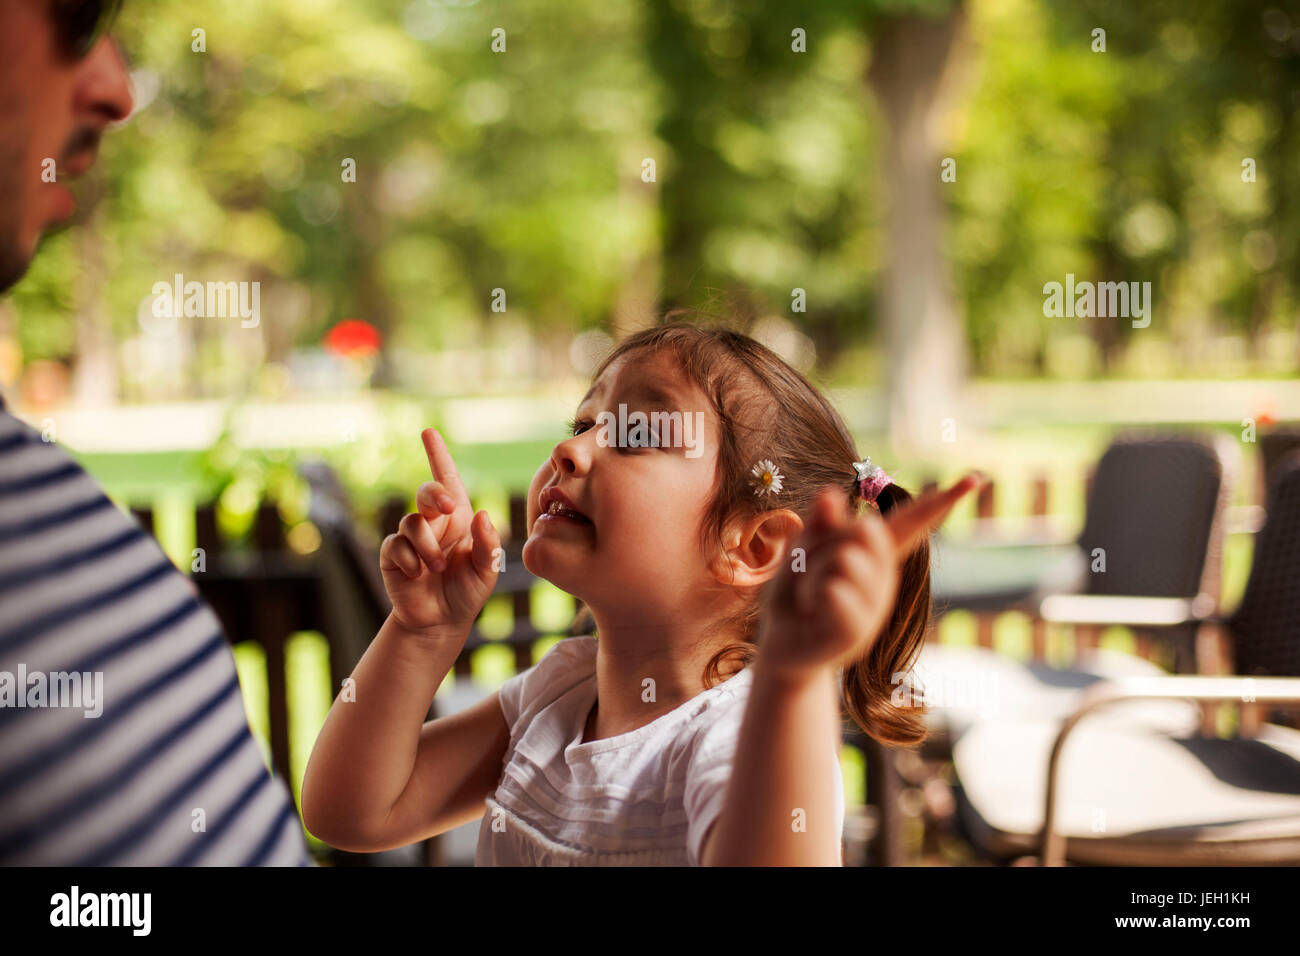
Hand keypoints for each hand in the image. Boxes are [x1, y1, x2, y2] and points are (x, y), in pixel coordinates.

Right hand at [379, 428, 502, 636]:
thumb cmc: (467, 592)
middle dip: (435, 495)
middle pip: (427, 493)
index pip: (448, 481)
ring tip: (435, 569)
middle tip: (449, 509)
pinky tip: (417, 576)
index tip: (428, 432)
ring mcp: (411, 538)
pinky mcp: (392, 554)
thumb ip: (488, 544)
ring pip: (411, 523)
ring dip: (426, 546)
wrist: (440, 622)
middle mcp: (434, 523)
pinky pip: (395, 545)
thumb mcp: (487, 571)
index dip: (437, 455)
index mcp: (459, 519)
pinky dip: (409, 561)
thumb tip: (483, 514)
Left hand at [757, 474, 980, 681]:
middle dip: (823, 541)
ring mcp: (875, 609)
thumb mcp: (802, 551)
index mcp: (876, 554)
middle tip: (809, 570)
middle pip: (862, 530)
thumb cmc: (795, 595)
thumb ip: (819, 523)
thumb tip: (831, 491)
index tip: (975, 479)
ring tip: (809, 597)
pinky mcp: (857, 635)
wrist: (781, 648)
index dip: (941, 500)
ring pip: (844, 560)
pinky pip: (836, 592)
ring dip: (811, 573)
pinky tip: (812, 612)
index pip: (911, 522)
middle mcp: (884, 579)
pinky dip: (813, 595)